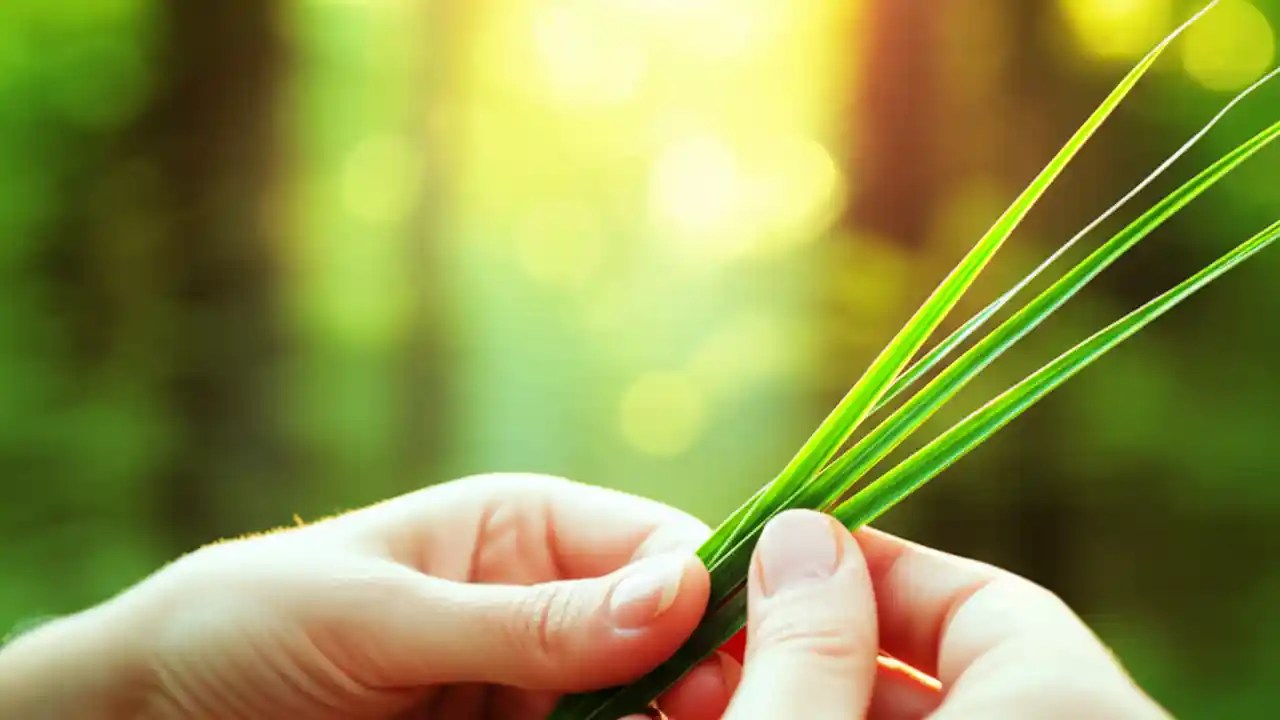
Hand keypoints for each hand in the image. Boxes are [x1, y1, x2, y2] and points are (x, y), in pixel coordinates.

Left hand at [0, 474, 741, 718]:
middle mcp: (548, 601)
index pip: (655, 548)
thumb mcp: (386, 616)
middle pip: (667, 634)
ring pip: (642, 704)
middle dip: (702, 674)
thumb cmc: (260, 621)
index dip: (711, 595)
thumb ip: (526, 619)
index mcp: (527, 528)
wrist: (162, 708)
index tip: (733, 659)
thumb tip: (680, 593)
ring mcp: (537, 684)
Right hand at [697, 510, 1169, 719]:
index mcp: (1064, 709)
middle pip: (945, 670)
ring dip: (822, 702)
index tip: (771, 567)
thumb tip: (798, 533)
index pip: (981, 600)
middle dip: (821, 649)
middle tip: (727, 652)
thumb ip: (806, 643)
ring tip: (725, 700)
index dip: (862, 569)